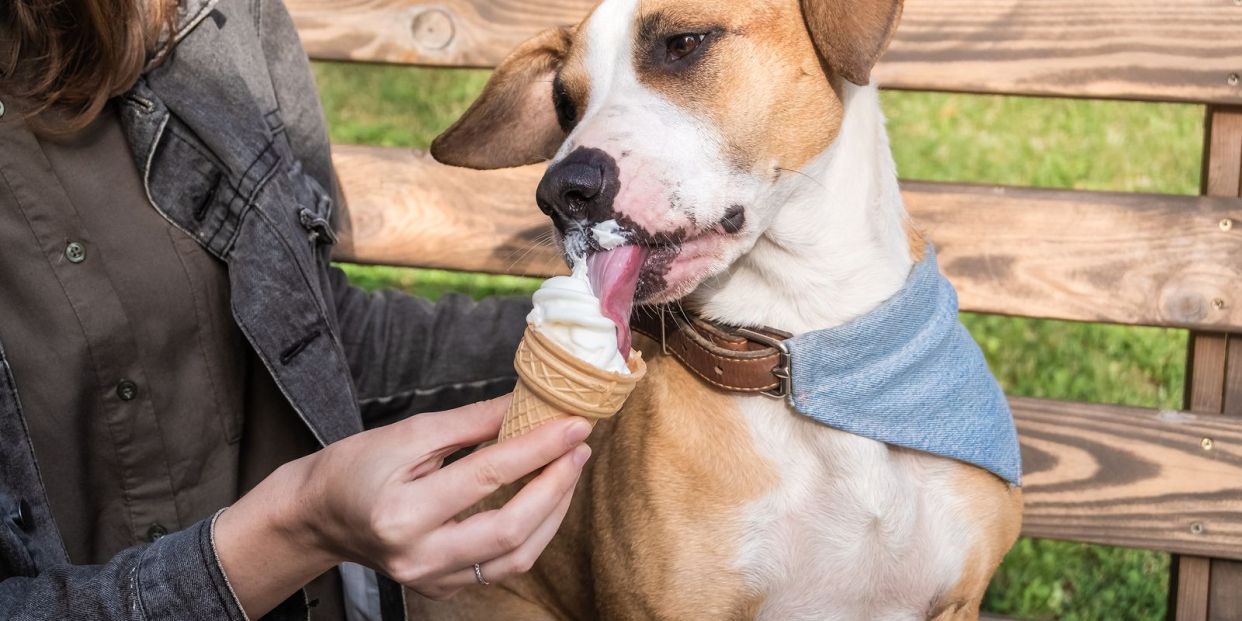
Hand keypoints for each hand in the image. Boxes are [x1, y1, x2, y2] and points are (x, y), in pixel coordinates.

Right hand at [215, 395, 591, 615]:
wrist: (320, 515)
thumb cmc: (357, 467)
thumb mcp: (409, 433)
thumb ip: (471, 423)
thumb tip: (527, 405)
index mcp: (401, 512)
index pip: (488, 476)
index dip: (538, 447)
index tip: (573, 422)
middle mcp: (418, 556)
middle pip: (511, 529)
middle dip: (556, 485)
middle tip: (579, 447)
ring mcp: (431, 580)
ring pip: (516, 557)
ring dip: (553, 511)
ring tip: (568, 469)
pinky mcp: (443, 589)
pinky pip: (502, 566)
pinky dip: (532, 531)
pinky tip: (544, 498)